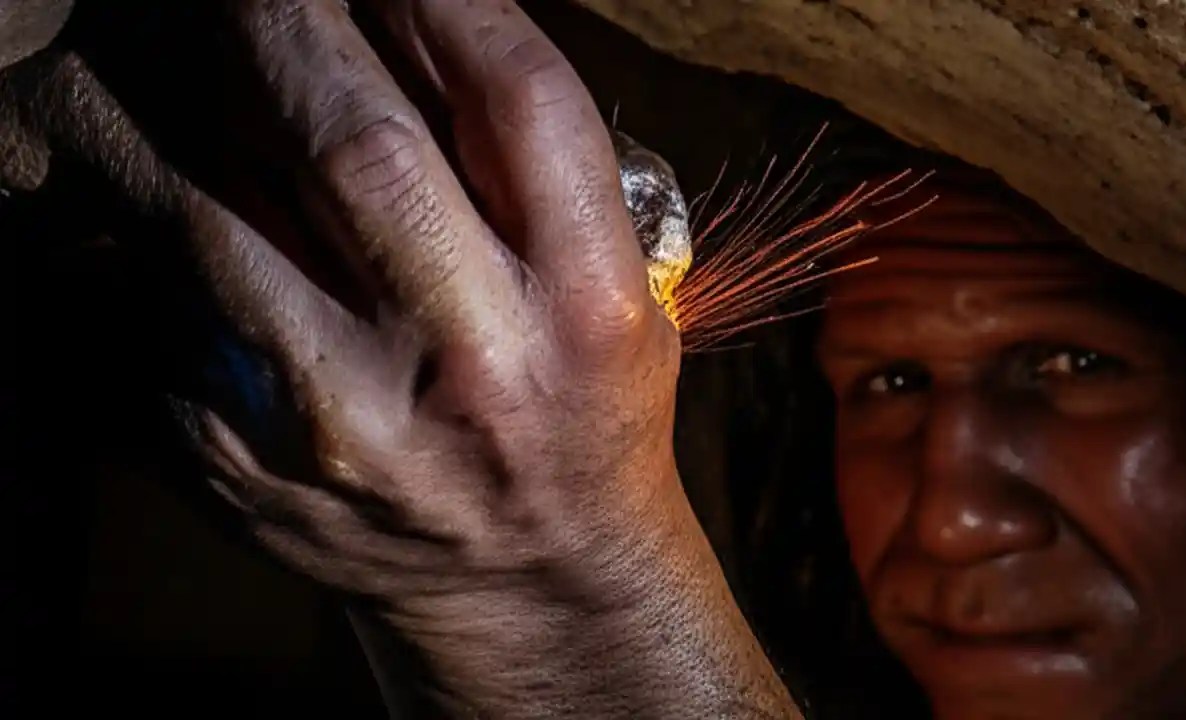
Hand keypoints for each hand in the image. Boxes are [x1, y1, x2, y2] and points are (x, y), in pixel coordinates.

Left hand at [2, 1, 797, 715]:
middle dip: (288, 22)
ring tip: (181, 55)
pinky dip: (168, 220)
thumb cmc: (584, 412)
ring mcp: (340, 426)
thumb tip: (409, 23)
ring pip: (214, 214)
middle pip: (358, 146)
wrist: (532, 580)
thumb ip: (536, 170)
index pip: (517, 102)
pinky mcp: (242, 459)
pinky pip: (171, 297)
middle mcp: (471, 372)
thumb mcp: (621, 291)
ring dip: (179, 106)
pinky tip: (194, 199)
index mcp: (588, 314)